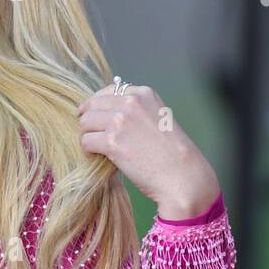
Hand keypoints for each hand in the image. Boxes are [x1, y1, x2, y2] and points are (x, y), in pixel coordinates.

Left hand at [77, 83, 219, 219]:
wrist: (183, 176)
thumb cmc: (171, 153)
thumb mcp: (158, 117)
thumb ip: (135, 109)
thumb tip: (104, 109)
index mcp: (143, 93)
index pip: (106, 91)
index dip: (97, 106)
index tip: (95, 118)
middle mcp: (131, 102)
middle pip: (92, 106)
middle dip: (89, 121)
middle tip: (92, 135)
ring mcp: (121, 121)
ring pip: (85, 123)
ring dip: (88, 136)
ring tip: (98, 148)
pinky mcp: (112, 142)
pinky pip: (85, 141)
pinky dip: (88, 151)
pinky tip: (98, 158)